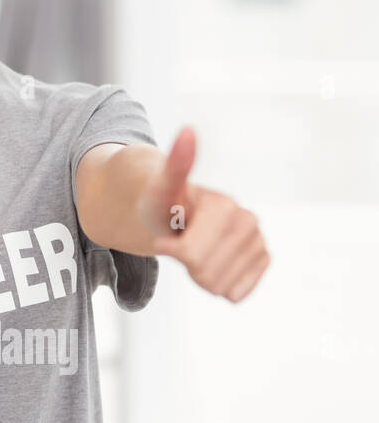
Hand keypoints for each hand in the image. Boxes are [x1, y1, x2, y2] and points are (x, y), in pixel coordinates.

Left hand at [138, 126, 269, 302]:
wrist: (173, 213)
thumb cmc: (162, 203)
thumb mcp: (159, 189)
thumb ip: (175, 165)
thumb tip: (188, 130)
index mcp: (225, 206)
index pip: (191, 256)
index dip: (169, 250)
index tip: (164, 235)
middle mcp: (249, 221)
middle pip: (206, 274)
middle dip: (185, 264)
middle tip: (180, 242)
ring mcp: (259, 240)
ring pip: (220, 288)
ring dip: (200, 275)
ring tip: (195, 249)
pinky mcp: (263, 258)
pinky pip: (236, 292)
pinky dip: (218, 285)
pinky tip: (212, 263)